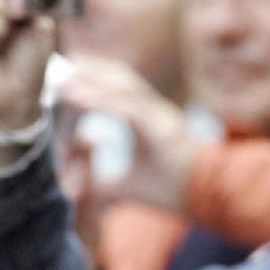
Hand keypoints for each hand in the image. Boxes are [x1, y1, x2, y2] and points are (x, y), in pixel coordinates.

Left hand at [61, 55, 195, 211]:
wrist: (212, 199)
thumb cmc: (176, 190)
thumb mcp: (128, 185)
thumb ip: (100, 184)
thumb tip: (70, 189)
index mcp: (151, 118)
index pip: (120, 88)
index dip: (94, 78)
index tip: (65, 77)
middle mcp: (156, 110)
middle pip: (120, 78)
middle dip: (89, 71)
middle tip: (57, 70)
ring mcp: (161, 117)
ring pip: (124, 88)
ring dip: (91, 82)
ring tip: (62, 81)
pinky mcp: (162, 129)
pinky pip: (128, 108)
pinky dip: (101, 101)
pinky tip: (77, 97)